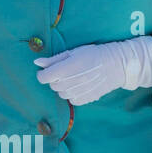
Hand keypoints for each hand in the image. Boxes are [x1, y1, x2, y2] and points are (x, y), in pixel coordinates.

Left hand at [35, 37, 151, 104]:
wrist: (115, 65)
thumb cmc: (94, 55)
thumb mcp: (73, 52)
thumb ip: (54, 59)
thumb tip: (37, 62)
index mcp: (67, 68)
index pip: (44, 77)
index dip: (42, 74)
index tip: (45, 71)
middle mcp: (71, 82)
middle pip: (52, 85)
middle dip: (54, 79)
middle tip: (65, 72)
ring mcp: (78, 92)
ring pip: (61, 94)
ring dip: (63, 87)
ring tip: (74, 78)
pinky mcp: (85, 99)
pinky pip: (71, 100)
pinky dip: (72, 94)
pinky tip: (80, 85)